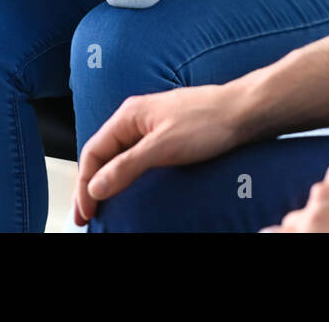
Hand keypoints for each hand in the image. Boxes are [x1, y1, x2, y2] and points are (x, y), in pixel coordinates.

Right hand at [73, 84, 243, 225]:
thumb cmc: (208, 121)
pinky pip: (136, 158)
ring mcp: (151, 127)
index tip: (85, 211)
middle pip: (103, 155)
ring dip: (106, 182)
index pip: (93, 151)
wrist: (244, 112)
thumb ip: (127, 166)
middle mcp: (135, 119)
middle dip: (90, 185)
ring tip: (100, 206)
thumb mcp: (163, 147)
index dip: (84, 184)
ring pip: (118, 157)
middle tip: (86, 216)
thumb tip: (96, 187)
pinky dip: (125, 176)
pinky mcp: (167, 136)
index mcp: (128, 116)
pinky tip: (127, 189)